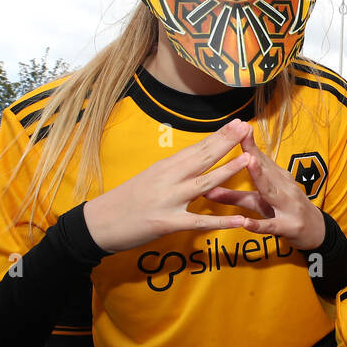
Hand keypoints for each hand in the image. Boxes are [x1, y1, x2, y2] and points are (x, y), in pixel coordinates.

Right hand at [83, 119, 253, 252]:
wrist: (97, 223)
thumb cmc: (125, 201)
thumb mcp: (149, 178)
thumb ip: (173, 170)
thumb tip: (195, 159)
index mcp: (164, 167)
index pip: (197, 147)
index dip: (219, 135)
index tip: (237, 123)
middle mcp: (167, 179)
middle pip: (202, 158)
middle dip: (226, 142)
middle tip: (246, 128)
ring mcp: (168, 200)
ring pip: (204, 183)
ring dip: (227, 171)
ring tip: (249, 159)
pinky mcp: (167, 222)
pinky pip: (199, 222)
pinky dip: (220, 221)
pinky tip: (239, 221)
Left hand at [204, 129, 326, 249]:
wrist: (316, 231)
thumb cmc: (285, 212)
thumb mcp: (259, 202)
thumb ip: (234, 196)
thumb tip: (207, 190)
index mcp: (277, 178)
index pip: (261, 158)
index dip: (250, 143)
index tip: (238, 126)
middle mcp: (284, 187)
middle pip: (266, 169)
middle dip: (254, 152)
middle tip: (241, 134)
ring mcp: (288, 206)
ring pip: (271, 192)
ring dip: (261, 177)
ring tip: (250, 164)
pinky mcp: (288, 227)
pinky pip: (272, 226)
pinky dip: (259, 224)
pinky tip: (245, 223)